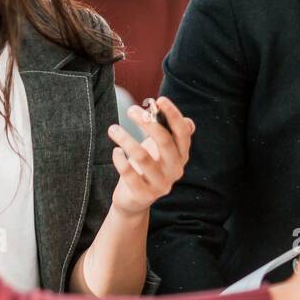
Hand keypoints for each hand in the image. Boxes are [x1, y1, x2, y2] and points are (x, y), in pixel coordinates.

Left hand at [107, 96, 193, 214]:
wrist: (134, 200)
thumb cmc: (147, 167)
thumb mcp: (160, 150)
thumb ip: (170, 134)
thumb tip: (187, 121)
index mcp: (182, 156)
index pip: (183, 133)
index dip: (173, 115)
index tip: (159, 99)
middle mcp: (175, 170)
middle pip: (164, 141)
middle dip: (147, 122)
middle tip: (131, 110)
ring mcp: (160, 185)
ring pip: (142, 156)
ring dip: (126, 139)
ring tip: (112, 129)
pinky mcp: (144, 195)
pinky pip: (129, 174)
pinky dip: (120, 160)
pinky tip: (115, 151)